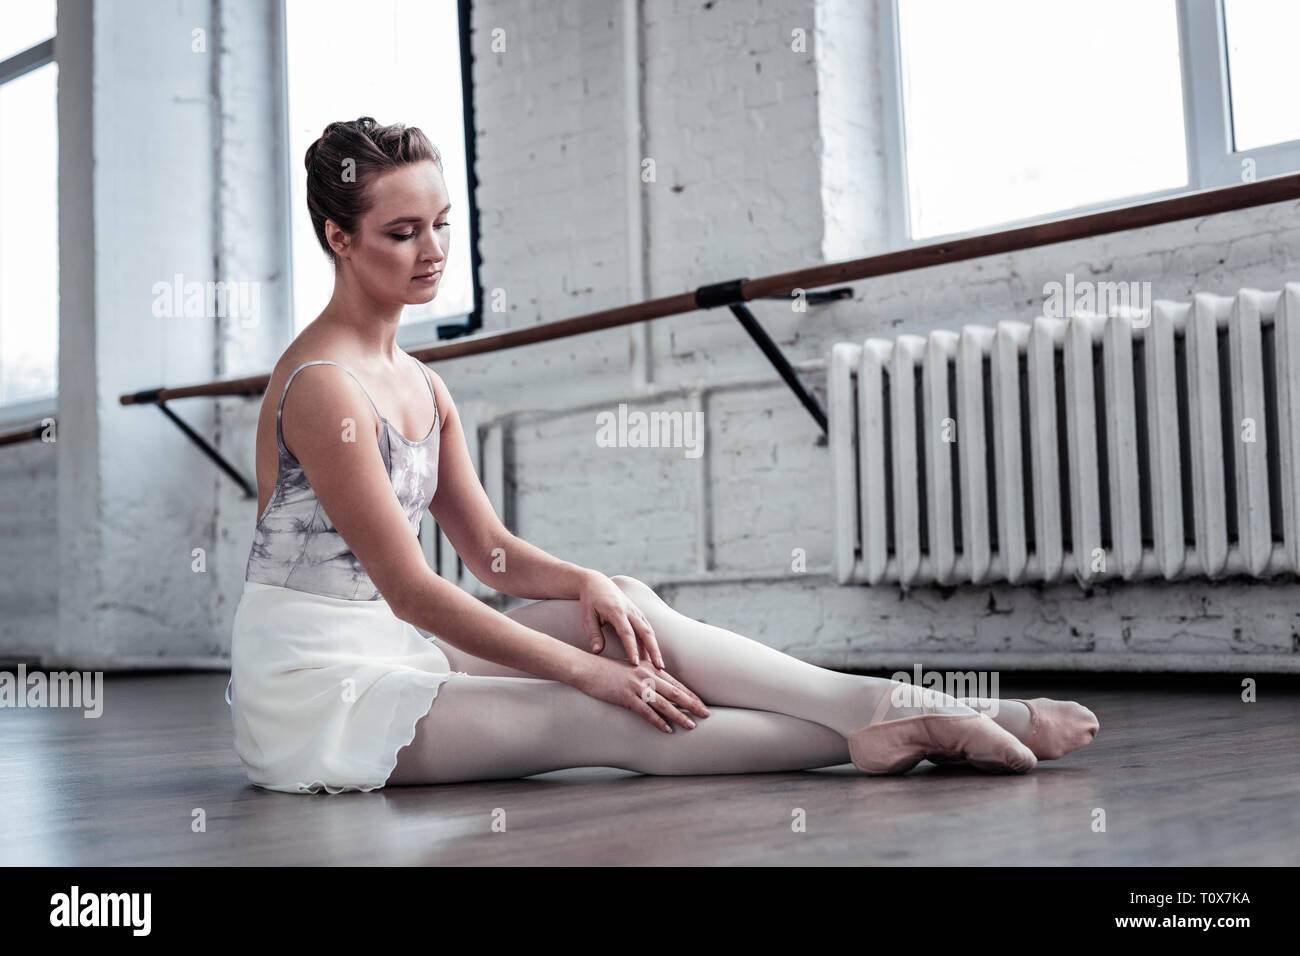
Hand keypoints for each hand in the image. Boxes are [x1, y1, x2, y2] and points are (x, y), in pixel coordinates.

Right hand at [572, 654, 707, 733]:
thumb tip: (658, 689)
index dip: (691, 694)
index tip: (702, 704)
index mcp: (649, 668)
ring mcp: (636, 686)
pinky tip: (667, 729)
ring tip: (692, 725)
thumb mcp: (629, 670)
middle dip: (693, 704)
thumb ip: (644, 677)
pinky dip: (658, 721)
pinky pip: (646, 711)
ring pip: (664, 703)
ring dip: (679, 715)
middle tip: (707, 714)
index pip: (675, 683)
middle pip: (675, 692)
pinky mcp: (626, 696)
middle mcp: (646, 675)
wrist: (586, 668)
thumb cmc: (606, 670)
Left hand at [578, 572, 663, 668]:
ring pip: (649, 630)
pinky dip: (652, 641)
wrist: (596, 582)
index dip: (632, 649)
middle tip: (659, 668)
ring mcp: (636, 611)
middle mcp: (630, 611)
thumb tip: (598, 652)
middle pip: (645, 632)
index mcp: (616, 611)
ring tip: (659, 665)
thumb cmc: (590, 601)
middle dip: (653, 650)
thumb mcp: (587, 616)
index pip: (627, 633)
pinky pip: (647, 627)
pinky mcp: (637, 612)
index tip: (635, 664)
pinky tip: (653, 654)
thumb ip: (593, 634)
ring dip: (655, 648)